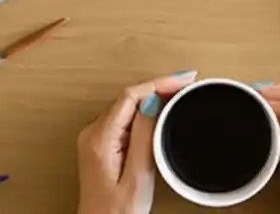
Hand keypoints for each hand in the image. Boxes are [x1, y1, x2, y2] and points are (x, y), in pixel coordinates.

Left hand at [77, 71, 197, 213]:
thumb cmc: (118, 212)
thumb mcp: (138, 176)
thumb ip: (144, 136)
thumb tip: (152, 102)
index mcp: (100, 139)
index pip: (130, 97)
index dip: (158, 84)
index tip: (183, 79)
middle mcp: (92, 133)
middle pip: (128, 97)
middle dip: (158, 86)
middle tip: (187, 83)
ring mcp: (95, 138)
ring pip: (127, 105)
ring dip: (152, 96)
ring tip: (179, 91)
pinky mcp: (101, 145)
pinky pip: (124, 118)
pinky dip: (144, 110)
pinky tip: (160, 109)